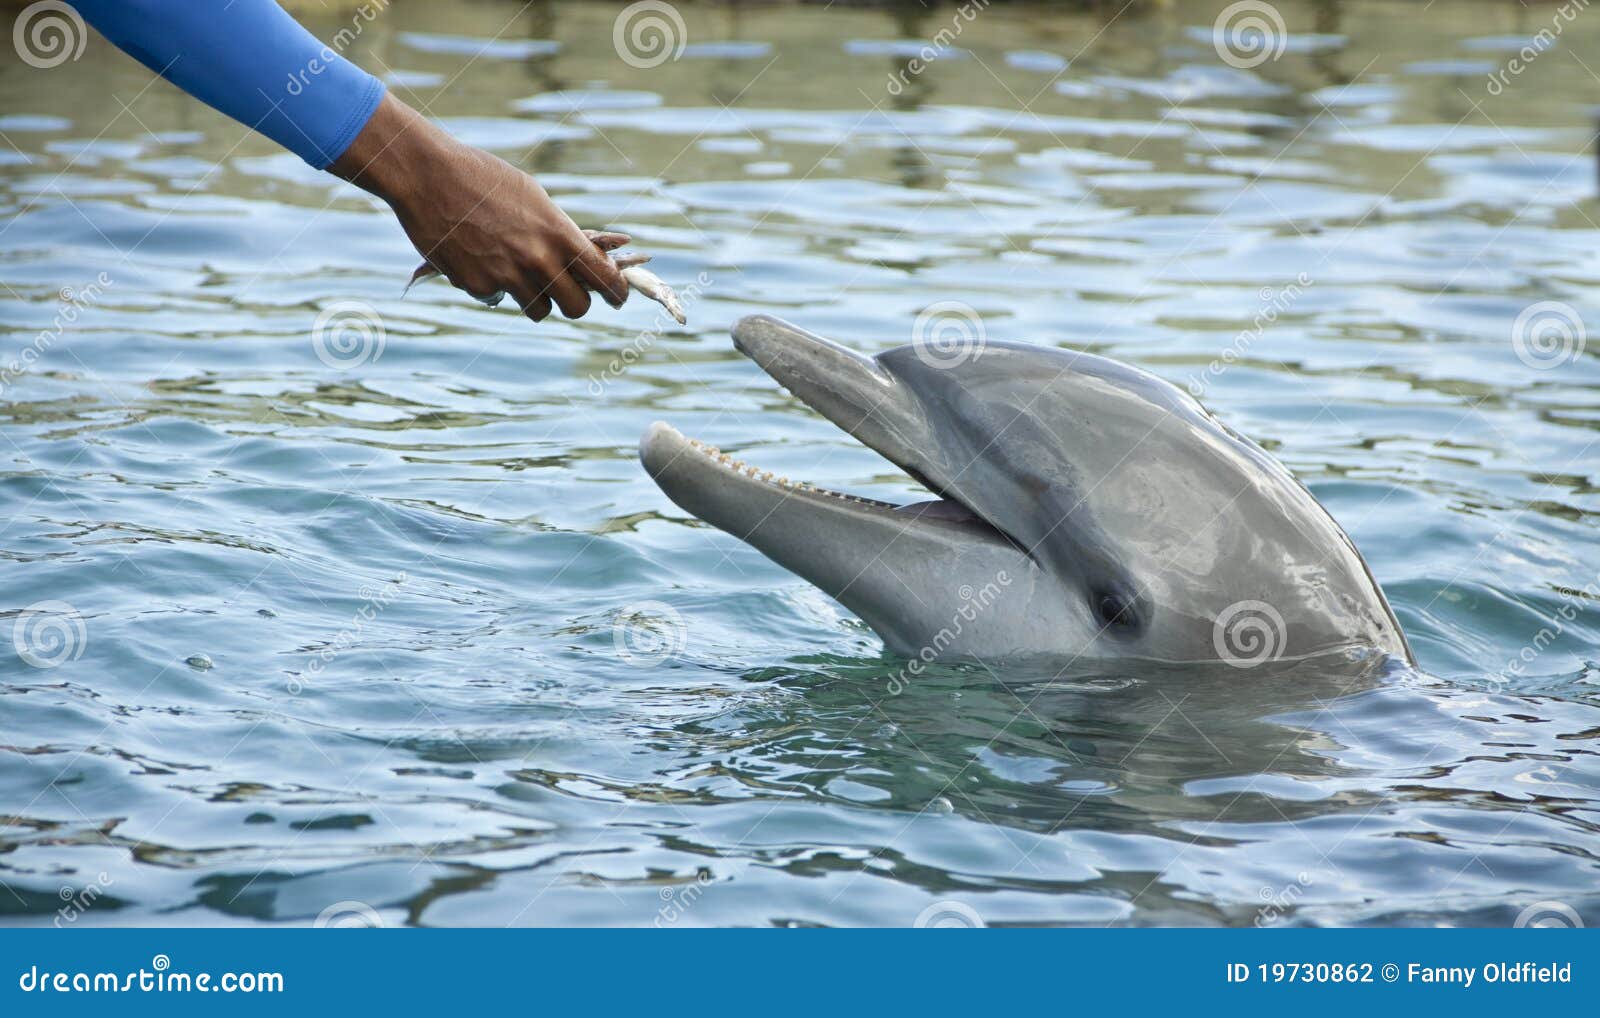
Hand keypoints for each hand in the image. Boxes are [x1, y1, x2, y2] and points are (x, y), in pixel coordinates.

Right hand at [329, 94, 627, 322]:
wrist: (428, 174)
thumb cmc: (484, 178)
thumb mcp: (533, 197)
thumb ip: (559, 232)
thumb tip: (583, 259)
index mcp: (559, 233)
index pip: (605, 277)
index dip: (616, 292)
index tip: (617, 298)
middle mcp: (538, 260)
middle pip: (577, 308)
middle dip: (575, 304)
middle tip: (567, 295)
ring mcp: (507, 276)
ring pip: (538, 311)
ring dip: (534, 298)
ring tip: (517, 270)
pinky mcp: (477, 286)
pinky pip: (498, 299)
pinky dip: (493, 286)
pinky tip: (477, 257)